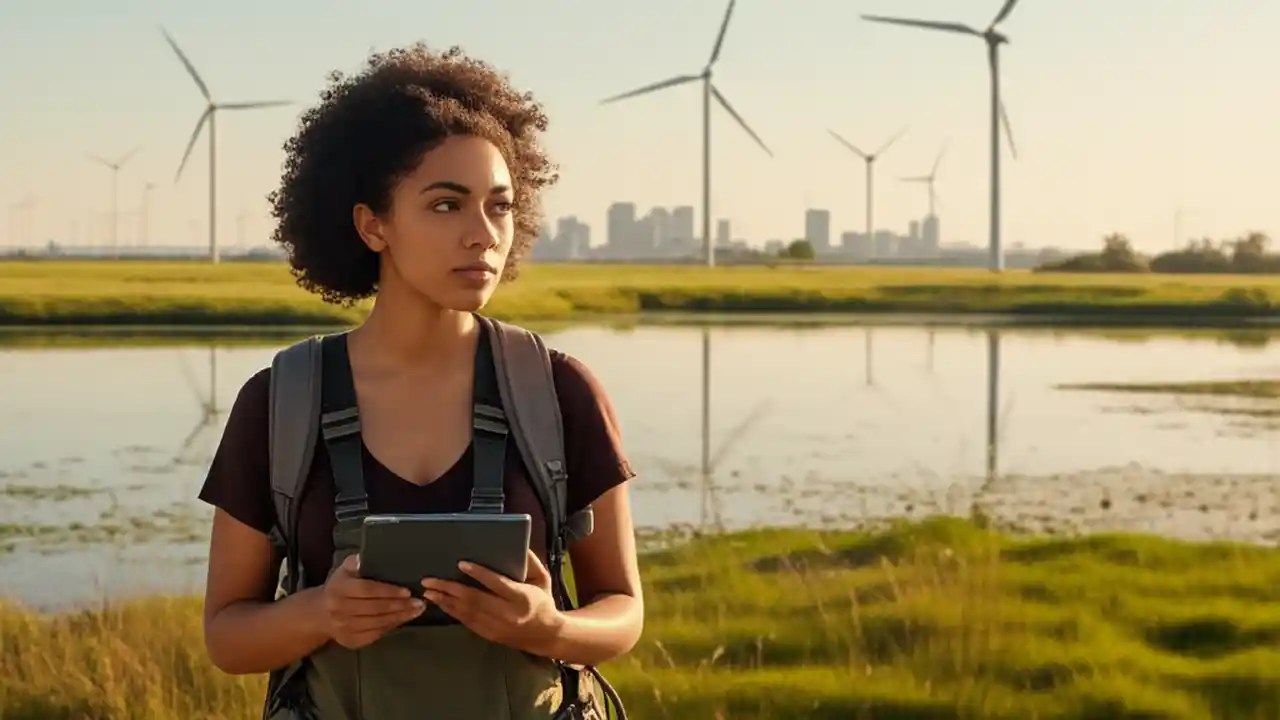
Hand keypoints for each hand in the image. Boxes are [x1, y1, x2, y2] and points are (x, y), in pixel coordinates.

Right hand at [317, 553, 425, 649]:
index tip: (407, 591)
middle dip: (400, 606)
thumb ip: (356, 562)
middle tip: (419, 602)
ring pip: (377, 623)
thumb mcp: (344, 570)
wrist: (321, 613)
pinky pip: (375, 634)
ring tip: (417, 610)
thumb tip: (364, 558)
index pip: (367, 590)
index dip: (388, 591)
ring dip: (400, 617)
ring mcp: (343, 628)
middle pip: (375, 608)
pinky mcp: (350, 640)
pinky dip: (391, 626)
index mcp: (338, 588)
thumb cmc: (340, 586)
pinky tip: (403, 619)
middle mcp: (338, 610)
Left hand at [421, 550, 562, 655]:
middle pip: (474, 600)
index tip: (461, 563)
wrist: (547, 636)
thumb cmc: (543, 603)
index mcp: (521, 598)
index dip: (478, 573)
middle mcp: (507, 614)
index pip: (496, 584)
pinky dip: (452, 612)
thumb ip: (531, 563)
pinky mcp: (489, 635)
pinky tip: (441, 604)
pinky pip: (467, 622)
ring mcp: (496, 627)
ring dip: (445, 601)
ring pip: (466, 613)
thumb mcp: (543, 580)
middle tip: (430, 581)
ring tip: (429, 592)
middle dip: (449, 589)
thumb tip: (518, 545)